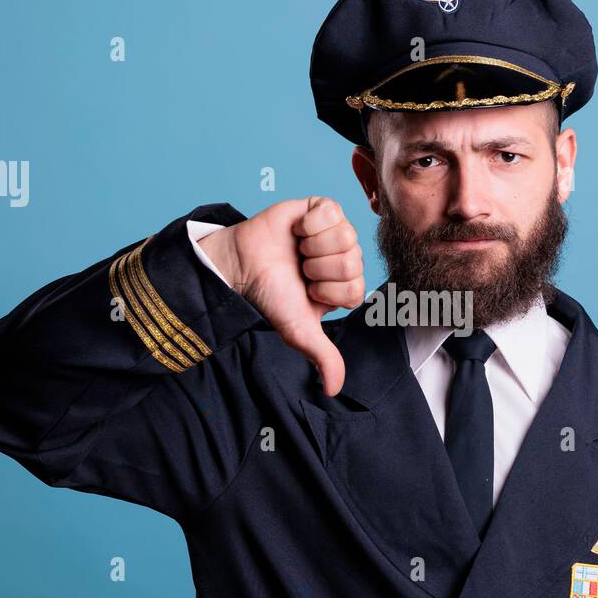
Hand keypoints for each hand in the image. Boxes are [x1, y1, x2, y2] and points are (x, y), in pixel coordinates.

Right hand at [198, 197, 364, 395]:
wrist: (241, 265)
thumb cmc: (271, 296)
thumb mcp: (298, 331)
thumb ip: (323, 357)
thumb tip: (333, 390)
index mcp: (347, 285)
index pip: (356, 288)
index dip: (327, 291)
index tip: (307, 290)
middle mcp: (347, 257)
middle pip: (352, 261)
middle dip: (318, 269)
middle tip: (300, 269)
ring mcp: (337, 230)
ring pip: (344, 236)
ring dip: (313, 246)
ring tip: (297, 250)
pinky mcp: (322, 208)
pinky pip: (331, 211)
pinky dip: (309, 223)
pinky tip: (297, 231)